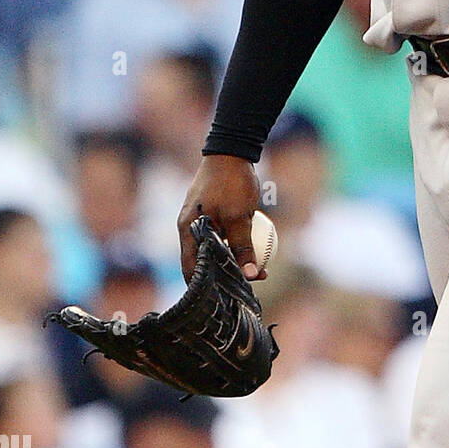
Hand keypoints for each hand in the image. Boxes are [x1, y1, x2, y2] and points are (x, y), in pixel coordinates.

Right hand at [178, 155, 261, 282]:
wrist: (232, 150)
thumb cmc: (231, 182)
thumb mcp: (239, 216)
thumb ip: (242, 247)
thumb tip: (249, 276)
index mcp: (189, 230)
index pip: (192, 269)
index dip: (206, 287)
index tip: (226, 297)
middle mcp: (191, 227)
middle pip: (206, 260)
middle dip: (227, 274)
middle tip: (250, 283)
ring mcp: (202, 219)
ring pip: (217, 247)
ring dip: (236, 258)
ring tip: (259, 269)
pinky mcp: (213, 212)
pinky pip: (224, 234)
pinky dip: (238, 242)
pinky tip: (257, 247)